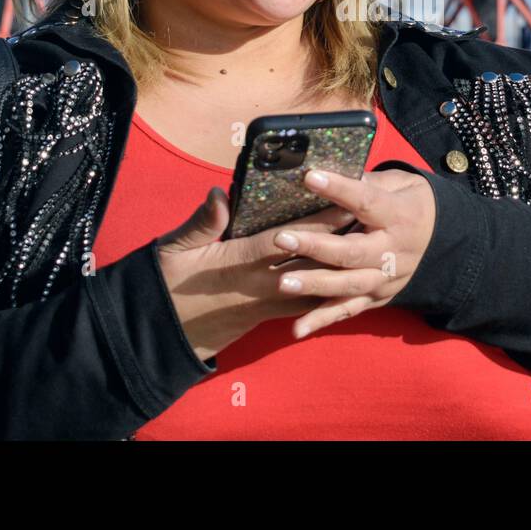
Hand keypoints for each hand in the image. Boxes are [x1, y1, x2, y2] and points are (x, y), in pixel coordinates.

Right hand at [156, 187, 355, 362]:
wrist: (160, 336)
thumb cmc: (166, 285)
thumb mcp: (174, 251)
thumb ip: (201, 223)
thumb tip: (220, 193)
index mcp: (240, 263)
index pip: (290, 239)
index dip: (320, 221)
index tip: (346, 200)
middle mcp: (260, 286)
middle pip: (312, 262)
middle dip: (341, 241)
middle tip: (371, 220)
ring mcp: (266, 305)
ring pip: (314, 286)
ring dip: (339, 267)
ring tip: (366, 244)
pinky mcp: (266, 316)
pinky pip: (305, 306)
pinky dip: (327, 292)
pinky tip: (345, 280)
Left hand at [269, 167, 435, 339]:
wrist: (447, 240)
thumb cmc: (412, 202)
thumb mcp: (402, 184)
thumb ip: (368, 181)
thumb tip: (329, 169)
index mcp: (399, 216)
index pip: (365, 201)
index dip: (338, 189)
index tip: (308, 177)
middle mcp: (394, 251)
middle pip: (352, 251)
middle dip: (315, 246)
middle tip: (280, 238)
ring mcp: (386, 279)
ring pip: (348, 285)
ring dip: (314, 285)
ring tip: (282, 283)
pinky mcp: (378, 298)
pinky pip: (348, 311)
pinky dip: (322, 321)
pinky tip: (296, 330)